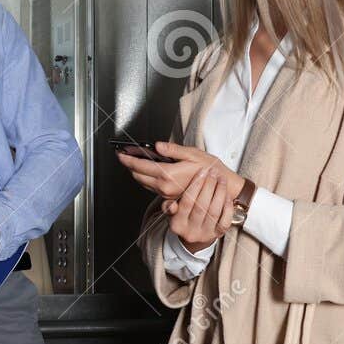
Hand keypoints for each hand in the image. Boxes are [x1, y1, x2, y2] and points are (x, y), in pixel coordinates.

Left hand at [117, 139, 243, 203]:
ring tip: (135, 159)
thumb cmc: (210, 169)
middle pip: (137, 176)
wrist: (222, 187)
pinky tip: (149, 169)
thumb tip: (157, 146)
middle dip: (130, 165)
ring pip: (143, 182)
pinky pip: (152, 187)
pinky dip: (146, 177)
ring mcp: (166, 194)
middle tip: (126, 154)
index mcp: (168, 174)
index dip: (127, 159)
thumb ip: (172, 150)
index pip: (139, 166)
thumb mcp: (192, 153)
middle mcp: (164, 187)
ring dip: (137, 171)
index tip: (120, 153)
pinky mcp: (170, 197)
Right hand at [168, 166, 234, 252]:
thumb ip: (169, 204)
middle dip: (209, 186)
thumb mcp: (172, 212)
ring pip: (214, 212)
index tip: (202, 172)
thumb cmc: (184, 218)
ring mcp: (205, 234)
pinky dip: (227, 206)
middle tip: (213, 172)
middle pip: (201, 206)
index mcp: (177, 224)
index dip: (196, 185)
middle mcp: (191, 232)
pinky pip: (225, 220)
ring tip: (221, 179)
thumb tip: (172, 202)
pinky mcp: (218, 235)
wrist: (195, 236)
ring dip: (220, 192)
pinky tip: (227, 194)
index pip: (187, 202)